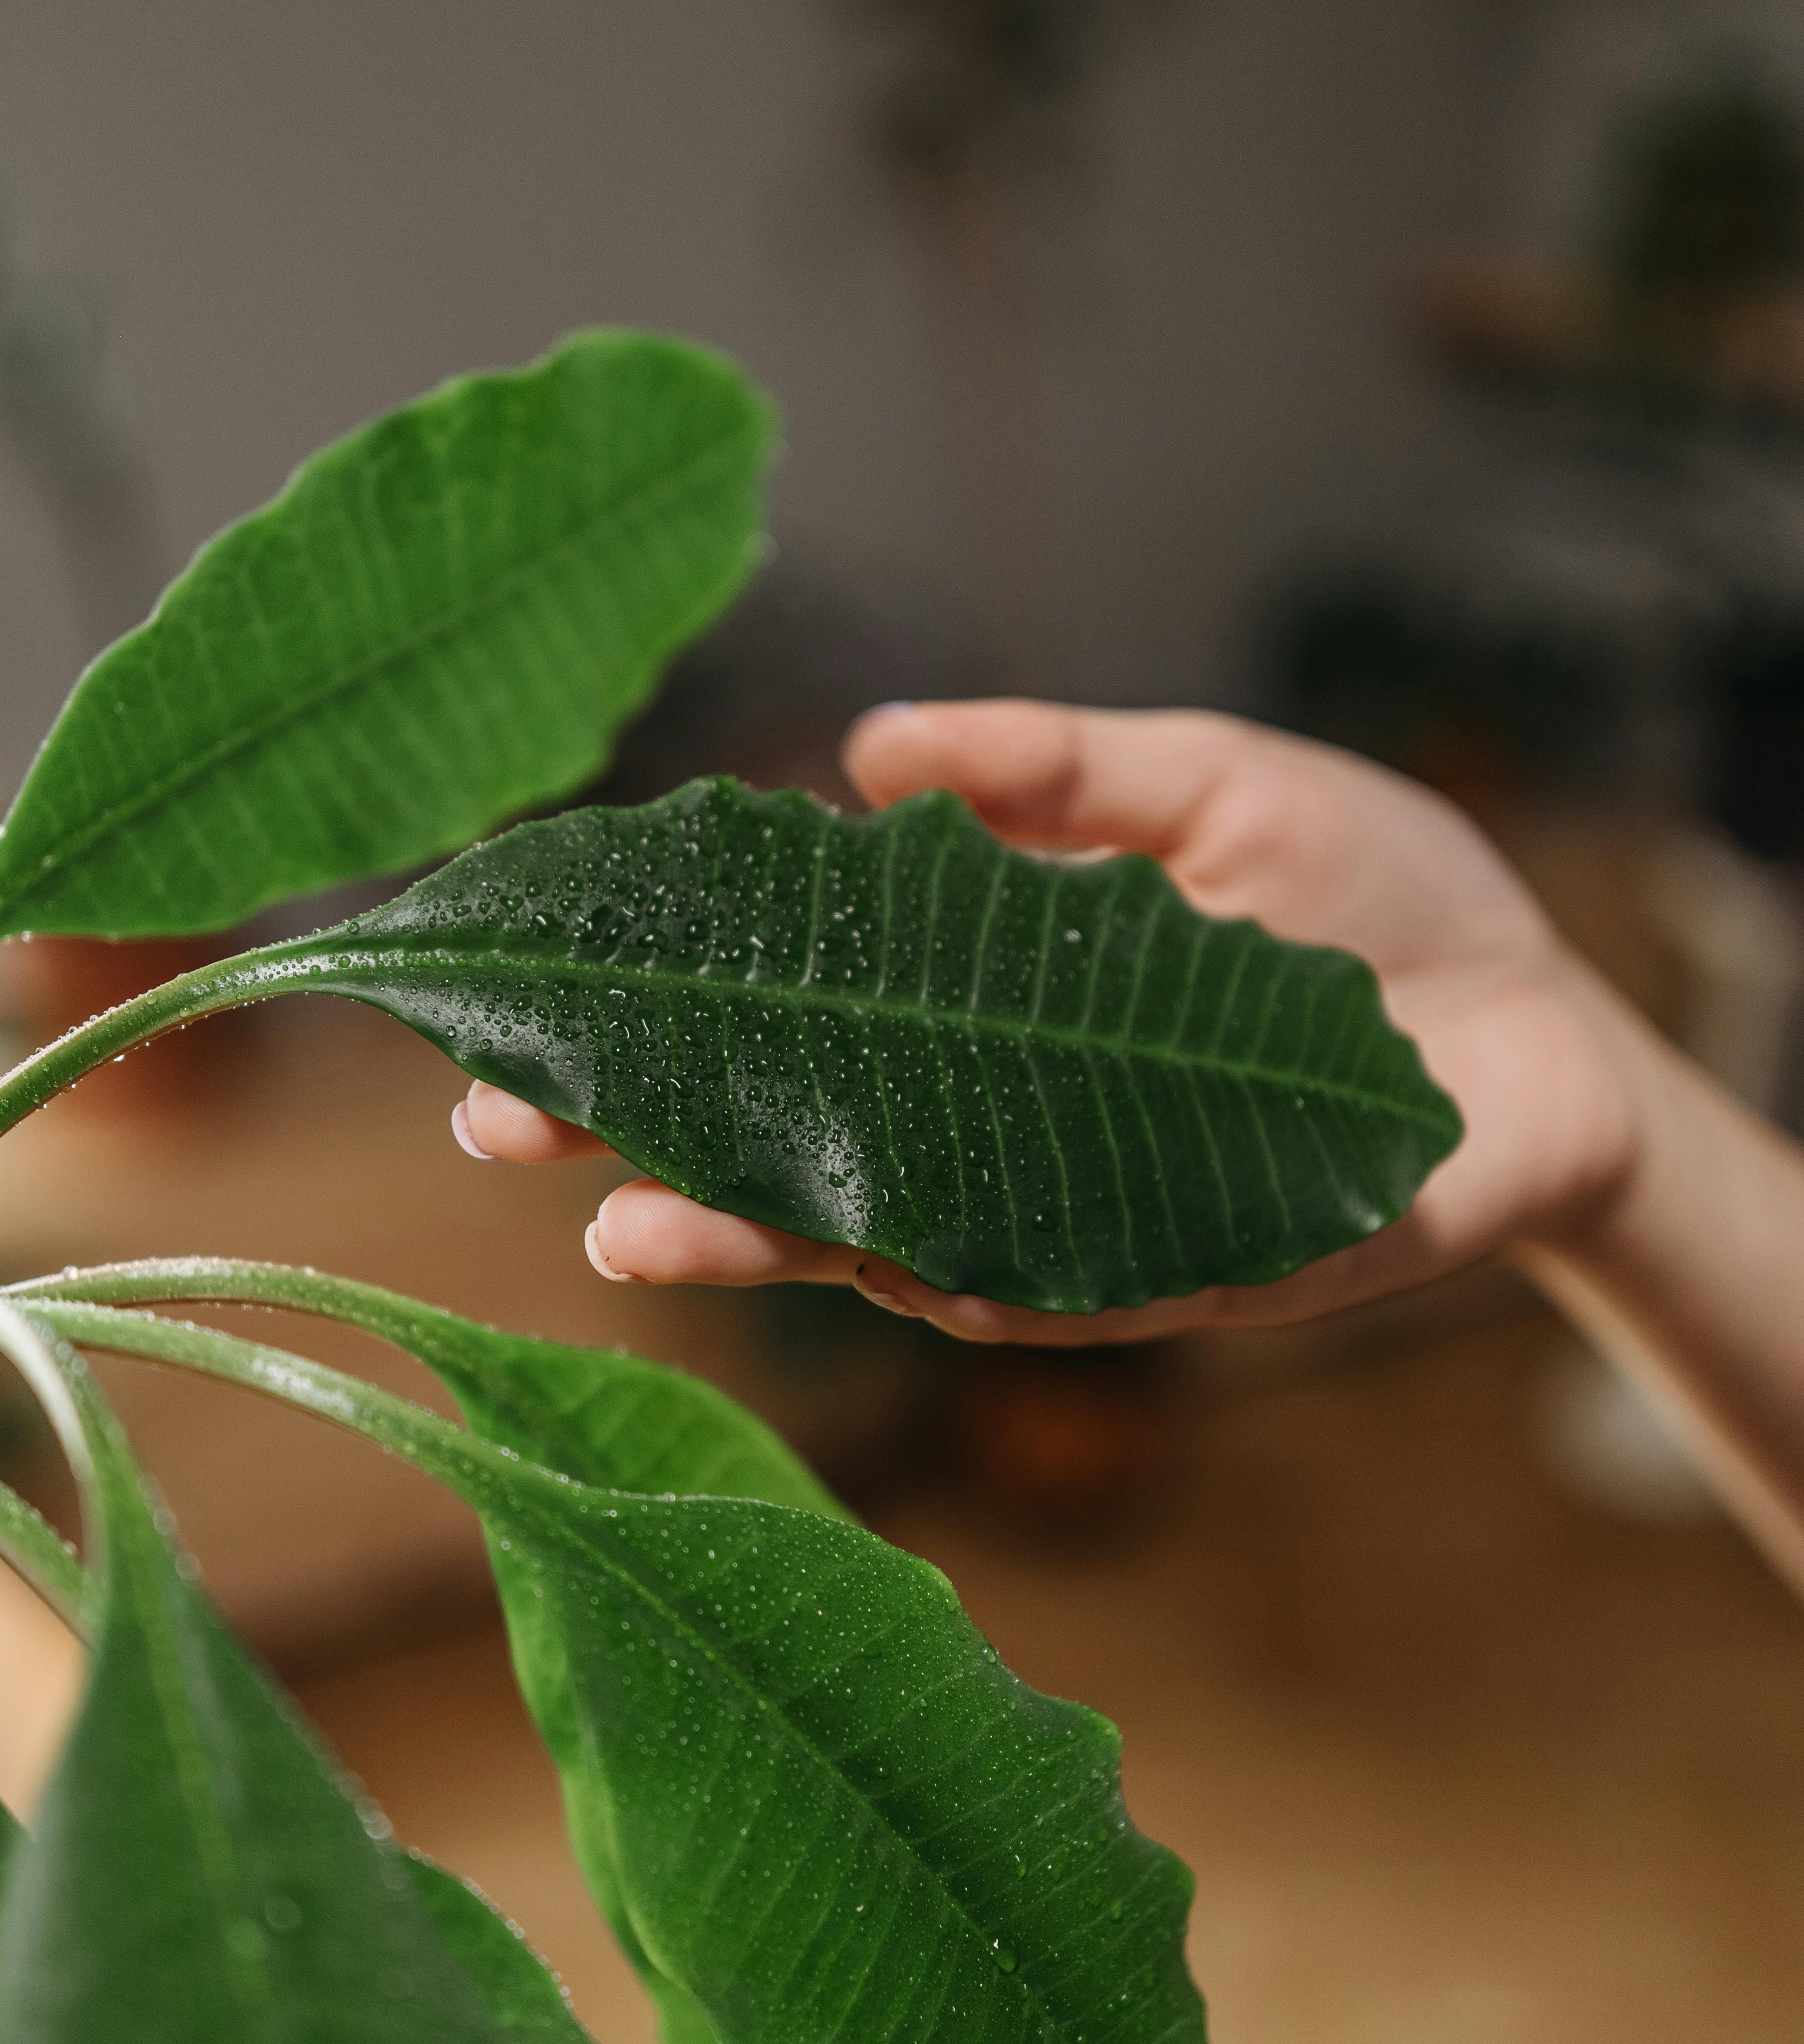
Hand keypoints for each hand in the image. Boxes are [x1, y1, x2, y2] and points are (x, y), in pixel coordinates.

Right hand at [452, 701, 1642, 1345]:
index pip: (788, 1019)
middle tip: (494, 1131)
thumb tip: (860, 750)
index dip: (657, 1010)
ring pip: (885, 1245)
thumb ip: (1050, 772)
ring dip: (758, 1236)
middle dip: (645, 1146)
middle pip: (794, 1152)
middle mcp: (1002, 1135)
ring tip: (625, 1220)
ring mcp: (1081, 1223)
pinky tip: (847, 1254)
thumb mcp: (1205, 788)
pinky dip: (950, 1273)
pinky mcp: (1184, 1277)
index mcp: (986, 1016)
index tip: (523, 988)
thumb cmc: (1379, 903)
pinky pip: (1050, 1293)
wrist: (1549, 1024)